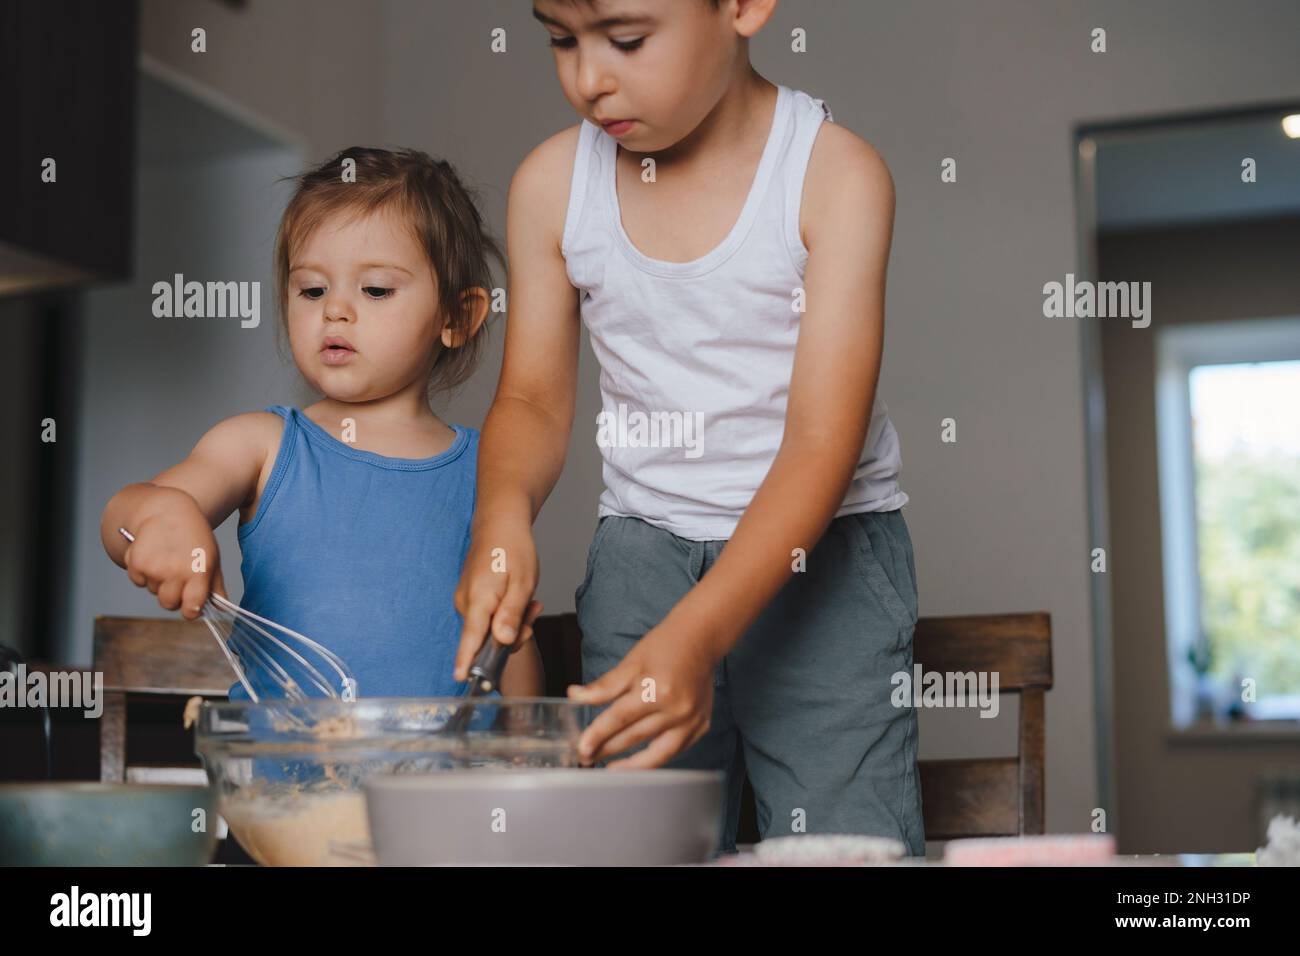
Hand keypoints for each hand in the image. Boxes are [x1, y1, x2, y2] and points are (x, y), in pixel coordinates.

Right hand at [123, 504, 224, 619]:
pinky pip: (138, 580)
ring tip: (166, 558)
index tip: (190, 605)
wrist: (167, 509)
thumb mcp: (211, 557)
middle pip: (169, 604)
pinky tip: (152, 554)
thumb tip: (221, 610)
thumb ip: (215, 586)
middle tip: (177, 575)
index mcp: (199, 572)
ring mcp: (154, 569)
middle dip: (173, 595)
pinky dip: (143, 572)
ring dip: (158, 581)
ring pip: (153, 591)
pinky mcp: (135, 563)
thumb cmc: (193, 535)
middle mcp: (175, 572)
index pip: (191, 610)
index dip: (190, 610)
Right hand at [453, 518, 540, 681]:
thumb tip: (503, 642)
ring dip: (512, 621)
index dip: (467, 662)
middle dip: (514, 634)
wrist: (499, 523)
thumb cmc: (512, 549)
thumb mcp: (522, 583)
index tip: (463, 681)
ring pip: (490, 628)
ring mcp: (466, 601)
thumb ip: (512, 615)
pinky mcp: (470, 599)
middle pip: (488, 639)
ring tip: (529, 601)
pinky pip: (488, 617)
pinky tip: (518, 598)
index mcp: (478, 601)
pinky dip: (505, 613)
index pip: (470, 639)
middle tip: (533, 611)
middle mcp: (466, 604)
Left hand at [567, 620, 715, 768]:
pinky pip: (676, 750)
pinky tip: (641, 759)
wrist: (701, 638)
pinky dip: (657, 757)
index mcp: (656, 690)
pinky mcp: (702, 725)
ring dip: (632, 765)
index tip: (582, 748)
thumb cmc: (665, 646)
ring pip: (658, 754)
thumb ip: (604, 686)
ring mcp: (692, 720)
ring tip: (611, 768)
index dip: (597, 735)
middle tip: (587, 757)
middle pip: (634, 738)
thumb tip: (575, 696)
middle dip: (607, 750)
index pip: (619, 719)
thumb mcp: (631, 662)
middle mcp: (676, 709)